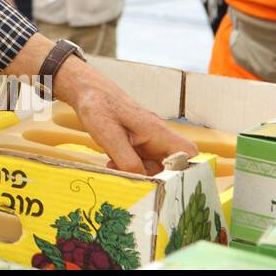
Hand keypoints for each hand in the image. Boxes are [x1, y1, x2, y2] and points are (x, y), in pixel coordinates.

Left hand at [55, 59, 198, 174]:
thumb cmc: (98, 107)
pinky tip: (112, 163)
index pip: (189, 154)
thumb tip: (142, 180)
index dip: (187, 172)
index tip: (168, 185)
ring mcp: (148, 140)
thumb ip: (127, 160)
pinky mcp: (137, 142)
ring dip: (139, 173)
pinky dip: (129, 166)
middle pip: (172, 166)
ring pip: (155, 166)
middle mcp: (158, 137)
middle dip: (156, 178)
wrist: (86, 90)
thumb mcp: (109, 135)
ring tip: (115, 168)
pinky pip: (141, 161)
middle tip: (134, 181)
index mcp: (158, 132)